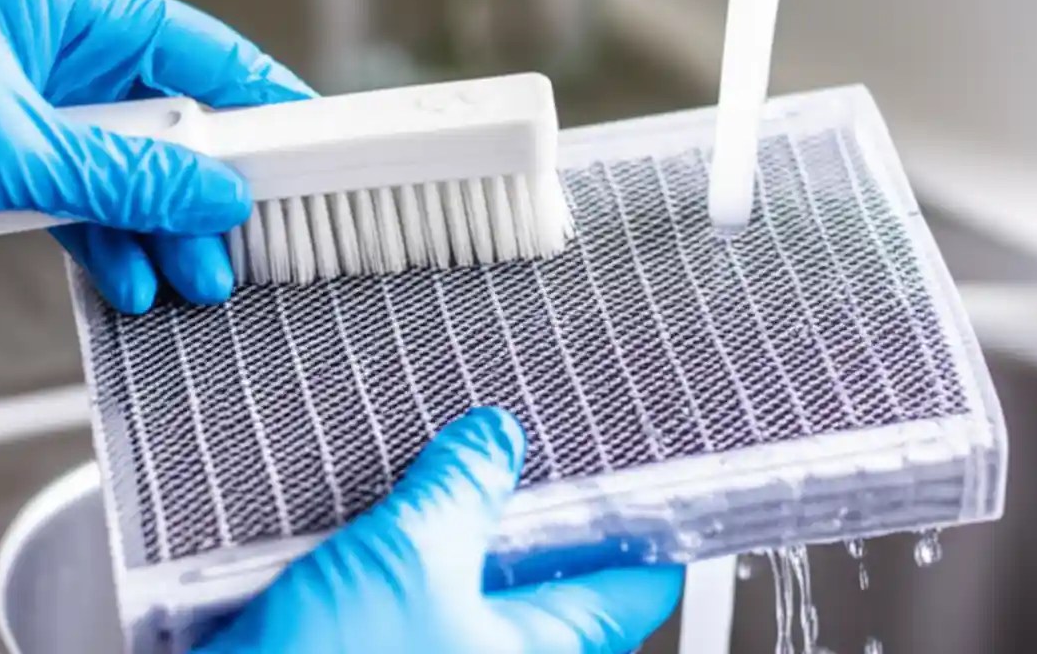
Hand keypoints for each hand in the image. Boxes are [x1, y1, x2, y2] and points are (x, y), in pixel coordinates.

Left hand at [0, 0, 314, 313]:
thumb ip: (129, 175)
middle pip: (170, 120)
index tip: (309, 137)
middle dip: (205, 188)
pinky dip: (110, 243)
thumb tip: (216, 192)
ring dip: (162, 229)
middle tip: (245, 232)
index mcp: (60, 9)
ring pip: (132, 171)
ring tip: (193, 275)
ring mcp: (32, 111)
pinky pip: (85, 202)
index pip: (194, 48)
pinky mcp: (10, 164)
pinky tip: (129, 277)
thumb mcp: (15, 149)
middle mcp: (52, 54)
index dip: (259, 96)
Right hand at [194, 407, 683, 653]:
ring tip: (446, 459)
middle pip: (550, 579)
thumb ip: (458, 494)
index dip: (650, 527)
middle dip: (537, 510)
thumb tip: (493, 442)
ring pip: (468, 583)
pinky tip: (372, 512)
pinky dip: (396, 552)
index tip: (663, 474)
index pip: (633, 588)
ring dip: (455, 525)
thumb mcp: (407, 563)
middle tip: (532, 440)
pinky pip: (403, 596)